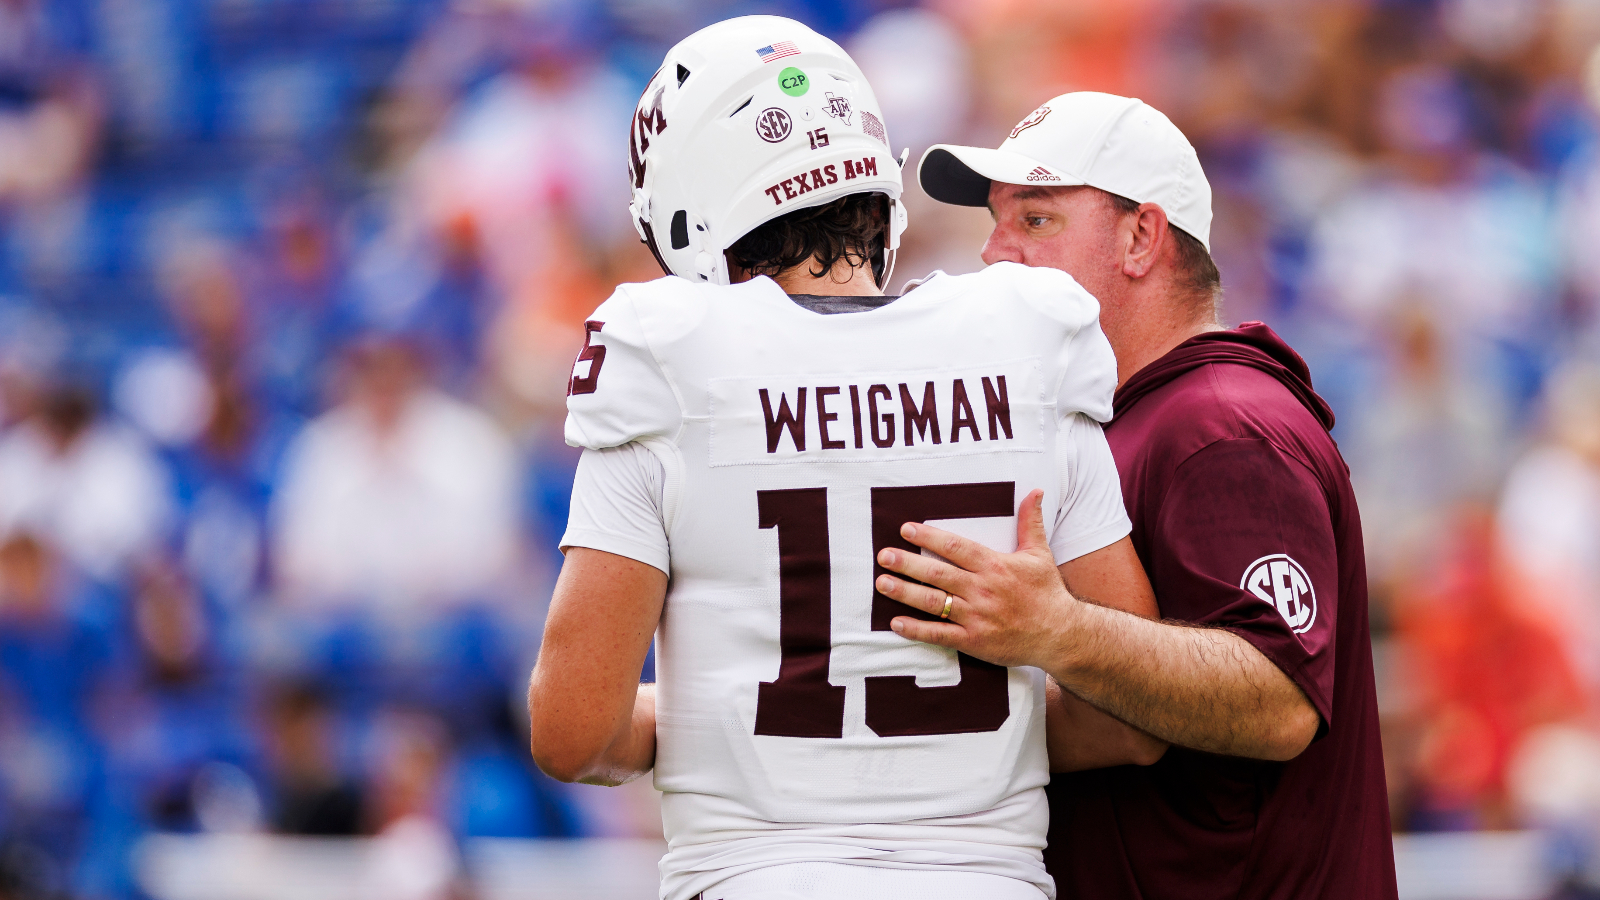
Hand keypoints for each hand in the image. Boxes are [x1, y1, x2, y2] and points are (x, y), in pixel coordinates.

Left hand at [876, 489, 1080, 668]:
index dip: (929, 538)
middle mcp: (983, 590)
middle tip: (884, 556)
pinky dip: (917, 630)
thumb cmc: (1047, 592)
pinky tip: (896, 623)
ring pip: (934, 603)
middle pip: (938, 574)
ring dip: (905, 593)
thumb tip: (1035, 491)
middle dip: (908, 564)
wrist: (1061, 634)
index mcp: (995, 566)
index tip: (906, 530)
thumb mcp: (1040, 554)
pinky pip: (940, 635)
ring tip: (882, 583)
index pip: (955, 547)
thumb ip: (1031, 522)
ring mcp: (977, 617)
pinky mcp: (974, 641)